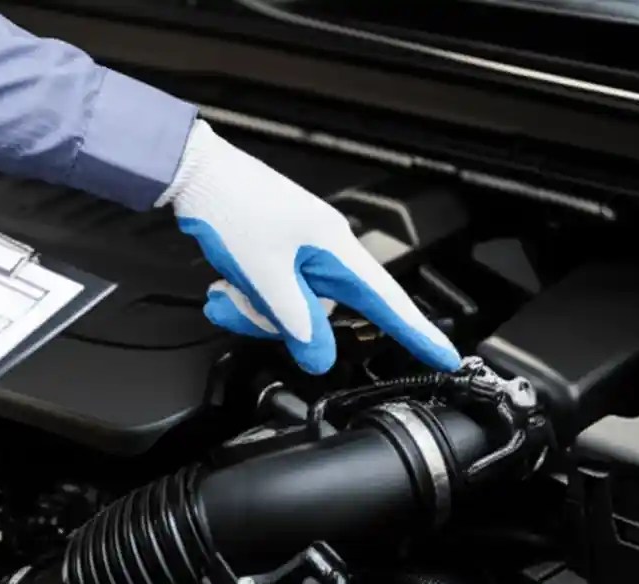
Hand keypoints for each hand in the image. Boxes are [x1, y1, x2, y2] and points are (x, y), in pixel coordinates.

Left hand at [160, 120, 459, 374]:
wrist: (192, 171)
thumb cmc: (230, 205)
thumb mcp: (263, 273)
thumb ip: (296, 320)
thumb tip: (320, 357)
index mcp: (334, 249)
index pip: (387, 302)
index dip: (417, 333)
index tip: (445, 356)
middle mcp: (323, 249)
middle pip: (321, 313)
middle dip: (277, 322)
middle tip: (239, 309)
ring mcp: (298, 251)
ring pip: (289, 307)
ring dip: (252, 310)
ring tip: (223, 295)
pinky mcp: (275, 252)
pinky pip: (271, 292)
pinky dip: (245, 297)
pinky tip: (222, 290)